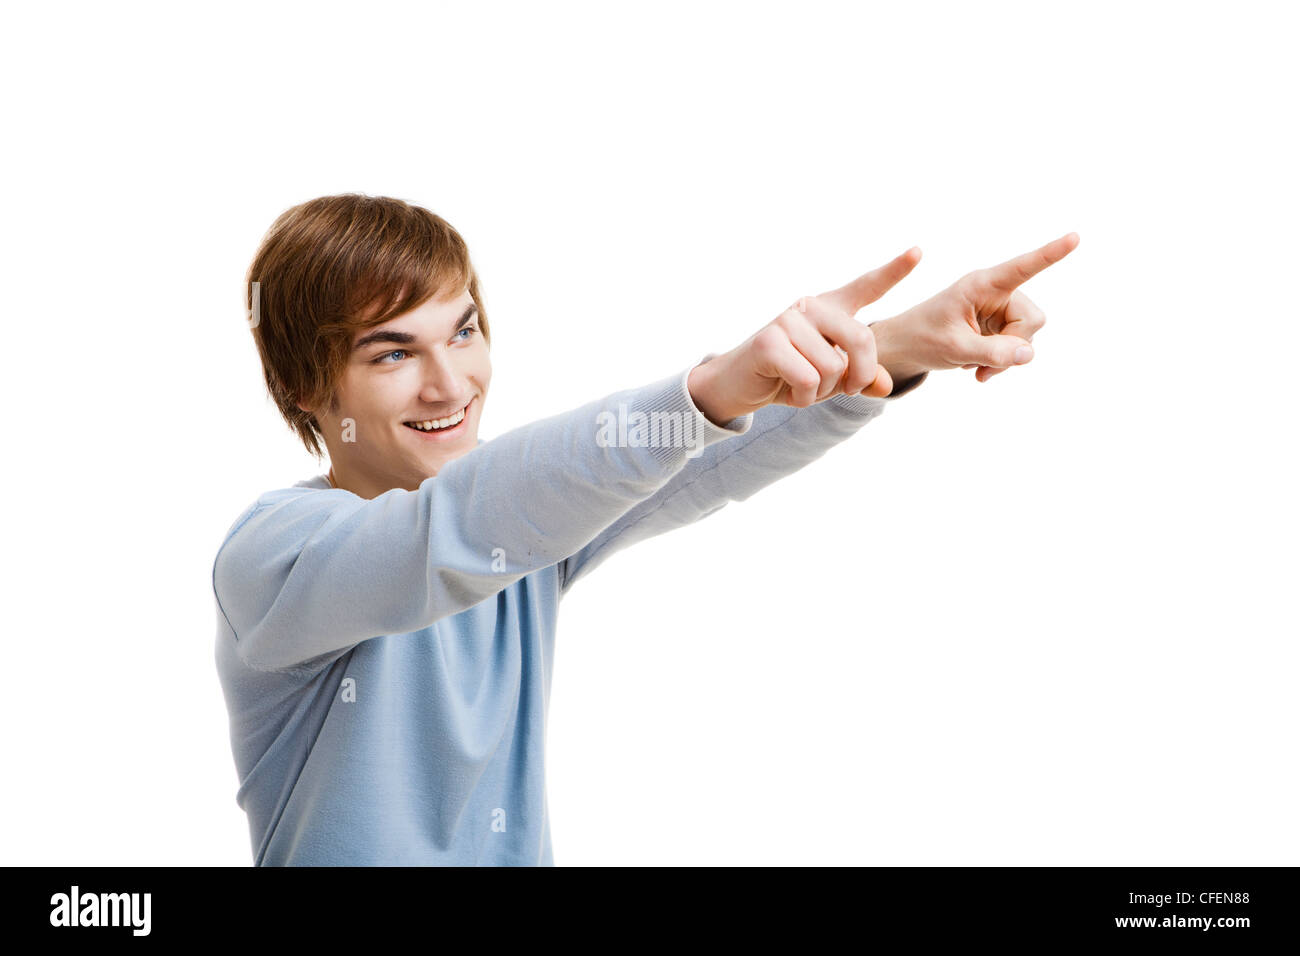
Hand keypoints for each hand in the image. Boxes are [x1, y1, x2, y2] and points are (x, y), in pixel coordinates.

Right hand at [688, 248, 921, 423]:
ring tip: (802, 387)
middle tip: (846, 390)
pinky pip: (809, 380)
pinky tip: (787, 393)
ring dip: (823, 391)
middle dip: (859, 376)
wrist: (737, 386)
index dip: (893, 271)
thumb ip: (861, 377)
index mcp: (829, 309)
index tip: (918, 252)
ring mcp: (787, 320)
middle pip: (862, 339)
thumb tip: (885, 386)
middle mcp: (810, 306)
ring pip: (834, 367)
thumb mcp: (831, 379)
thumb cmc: (787, 377)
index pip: (865, 287)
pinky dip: (804, 398)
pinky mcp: (769, 342)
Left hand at [871, 232, 1078, 383]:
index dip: (1050, 254)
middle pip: (1032, 319)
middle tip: (984, 366)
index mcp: (981, 284)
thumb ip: (991, 353)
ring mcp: (1000, 309)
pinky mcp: (999, 325)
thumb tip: (1028, 355)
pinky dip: (1000, 361)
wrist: (906, 347)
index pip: (1021, 268)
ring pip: (1026, 337)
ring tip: (975, 367)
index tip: (1075, 237)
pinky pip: (1017, 347)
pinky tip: (976, 365)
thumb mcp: (954, 349)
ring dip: (1005, 358)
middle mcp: (996, 292)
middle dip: (1014, 345)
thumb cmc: (923, 339)